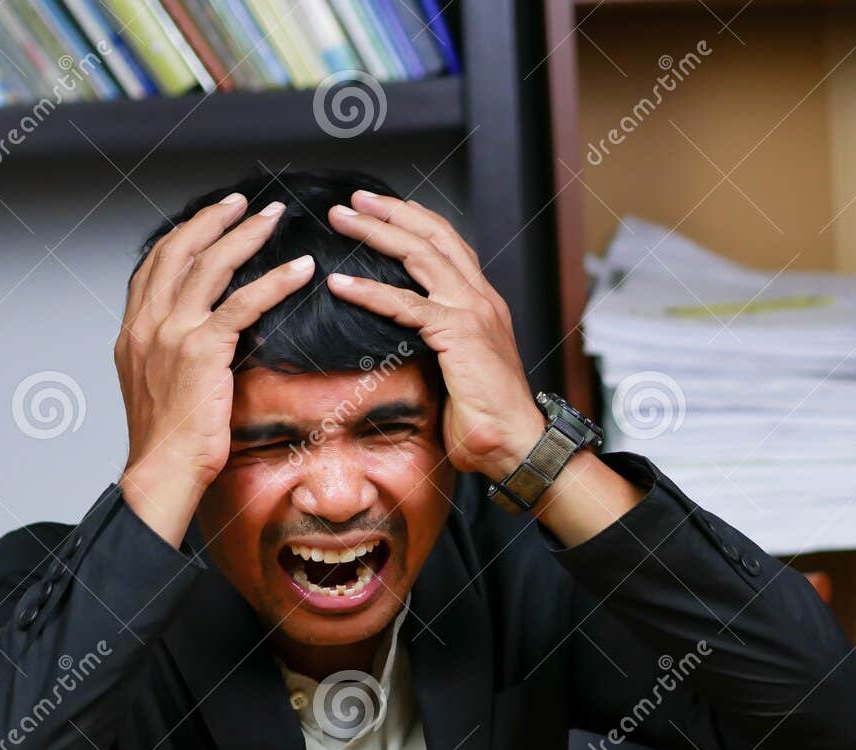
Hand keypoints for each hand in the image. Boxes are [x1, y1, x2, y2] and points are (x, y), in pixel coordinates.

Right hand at [114, 195, 312, 544]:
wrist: (161, 470)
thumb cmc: (167, 440)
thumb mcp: (157, 385)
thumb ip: (170, 353)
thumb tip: (197, 339)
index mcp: (134, 329)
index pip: (155, 263)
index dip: (185, 233)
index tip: (211, 216)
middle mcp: (147, 323)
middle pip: (180, 250)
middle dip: (213, 219)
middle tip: (243, 202)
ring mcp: (171, 334)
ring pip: (211, 266)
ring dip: (246, 235)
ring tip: (274, 218)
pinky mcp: (202, 351)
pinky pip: (243, 303)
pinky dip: (274, 281)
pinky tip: (300, 269)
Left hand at [324, 191, 543, 480]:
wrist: (516, 443)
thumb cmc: (487, 418)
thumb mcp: (460, 370)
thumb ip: (438, 346)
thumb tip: (402, 344)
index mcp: (483, 303)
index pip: (450, 245)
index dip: (416, 221)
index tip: (383, 208)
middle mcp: (480, 299)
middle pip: (433, 236)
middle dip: (391, 211)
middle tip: (354, 199)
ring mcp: (472, 311)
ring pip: (419, 255)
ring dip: (376, 232)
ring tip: (341, 219)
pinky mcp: (458, 333)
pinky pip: (406, 304)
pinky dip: (369, 290)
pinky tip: (340, 283)